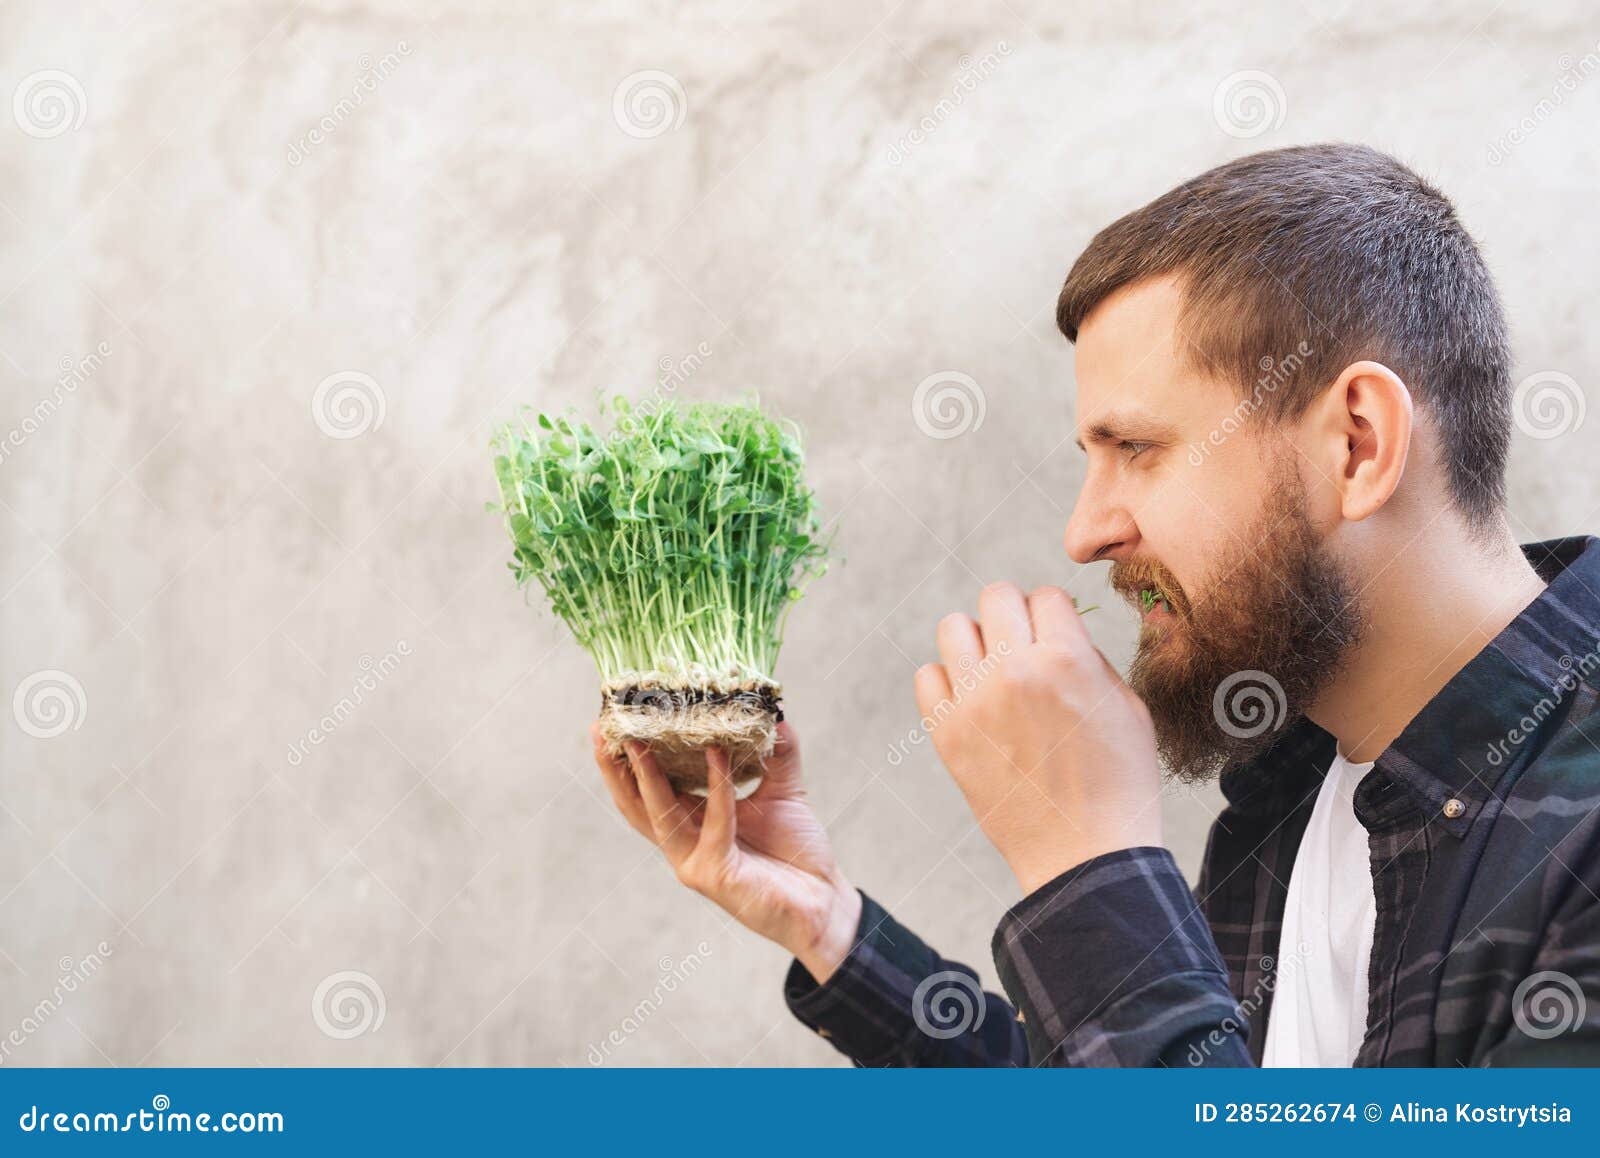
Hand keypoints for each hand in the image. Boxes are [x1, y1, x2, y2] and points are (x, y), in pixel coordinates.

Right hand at [590, 721, 861, 984]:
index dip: (628, 760)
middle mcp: (685, 843)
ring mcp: (695, 861)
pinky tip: (718, 753)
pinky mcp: (716, 874)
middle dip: (616, 768)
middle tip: (604, 729)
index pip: (648, 790)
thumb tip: (775, 712)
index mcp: (692, 823)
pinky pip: (713, 822)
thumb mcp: (784, 793)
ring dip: (646, 776)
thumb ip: (777, 754)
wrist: (823, 900)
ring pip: (658, 815)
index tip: (616, 721)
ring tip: (637, 740)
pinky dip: (717, 786)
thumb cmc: (796, 852)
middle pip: (636, 805)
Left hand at [914, 582, 1163, 894]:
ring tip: (992, 669)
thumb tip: (1053, 630)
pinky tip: (970, 701)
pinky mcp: (948, 734)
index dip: (1053, 614)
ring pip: (953, 626)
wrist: (1085, 853)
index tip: (1054, 636)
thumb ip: (1087, 658)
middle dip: (1012, 614)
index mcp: (1068, 659)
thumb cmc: (1118, 782)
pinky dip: (945, 682)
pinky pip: (927, 676)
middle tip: (1022, 645)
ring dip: (975, 641)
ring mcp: (975, 702)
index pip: (1046, 595)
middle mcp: (1016, 671)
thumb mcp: (1127, 706)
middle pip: (995, 596)